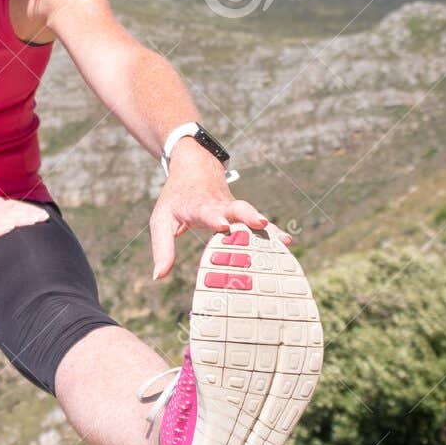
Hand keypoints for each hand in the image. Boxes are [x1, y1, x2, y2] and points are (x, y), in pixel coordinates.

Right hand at [0, 197, 48, 271]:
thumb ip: (0, 221)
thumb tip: (20, 223)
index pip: (12, 205)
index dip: (28, 209)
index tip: (44, 215)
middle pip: (10, 210)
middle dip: (28, 213)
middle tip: (45, 217)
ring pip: (2, 219)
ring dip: (19, 219)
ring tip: (34, 221)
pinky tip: (11, 228)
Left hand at [150, 146, 291, 280]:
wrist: (195, 168)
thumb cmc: (176, 198)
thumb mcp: (161, 220)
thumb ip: (162, 247)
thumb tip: (159, 276)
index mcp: (199, 205)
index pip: (206, 211)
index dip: (214, 218)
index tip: (222, 225)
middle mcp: (221, 205)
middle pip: (237, 208)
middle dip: (248, 216)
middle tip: (261, 223)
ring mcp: (235, 209)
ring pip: (252, 216)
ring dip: (267, 228)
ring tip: (284, 240)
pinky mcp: (243, 215)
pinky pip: (258, 224)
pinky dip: (271, 232)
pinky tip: (286, 243)